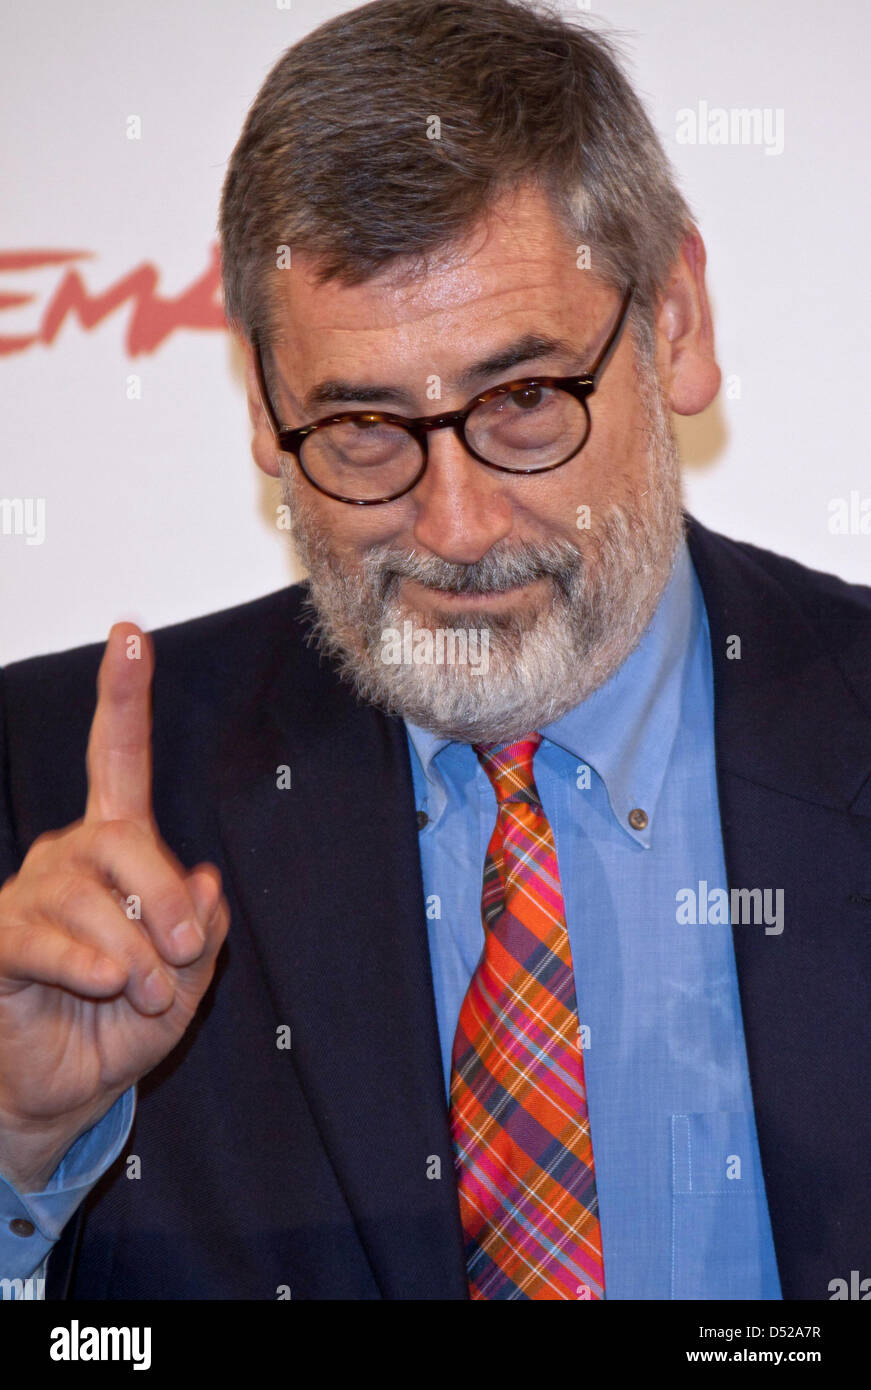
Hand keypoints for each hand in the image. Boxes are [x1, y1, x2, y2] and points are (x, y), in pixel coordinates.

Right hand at [0, 622, 229, 1189]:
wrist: (64, 1087)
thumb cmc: (124, 1022)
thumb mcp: (187, 979)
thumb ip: (204, 929)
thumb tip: (205, 878)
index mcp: (116, 849)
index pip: (115, 759)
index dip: (120, 697)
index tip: (130, 636)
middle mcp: (68, 857)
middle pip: (119, 838)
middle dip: (163, 894)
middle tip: (187, 952)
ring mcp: (28, 896)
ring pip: (86, 896)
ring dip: (132, 950)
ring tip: (148, 992)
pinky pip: (39, 936)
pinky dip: (82, 960)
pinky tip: (105, 982)